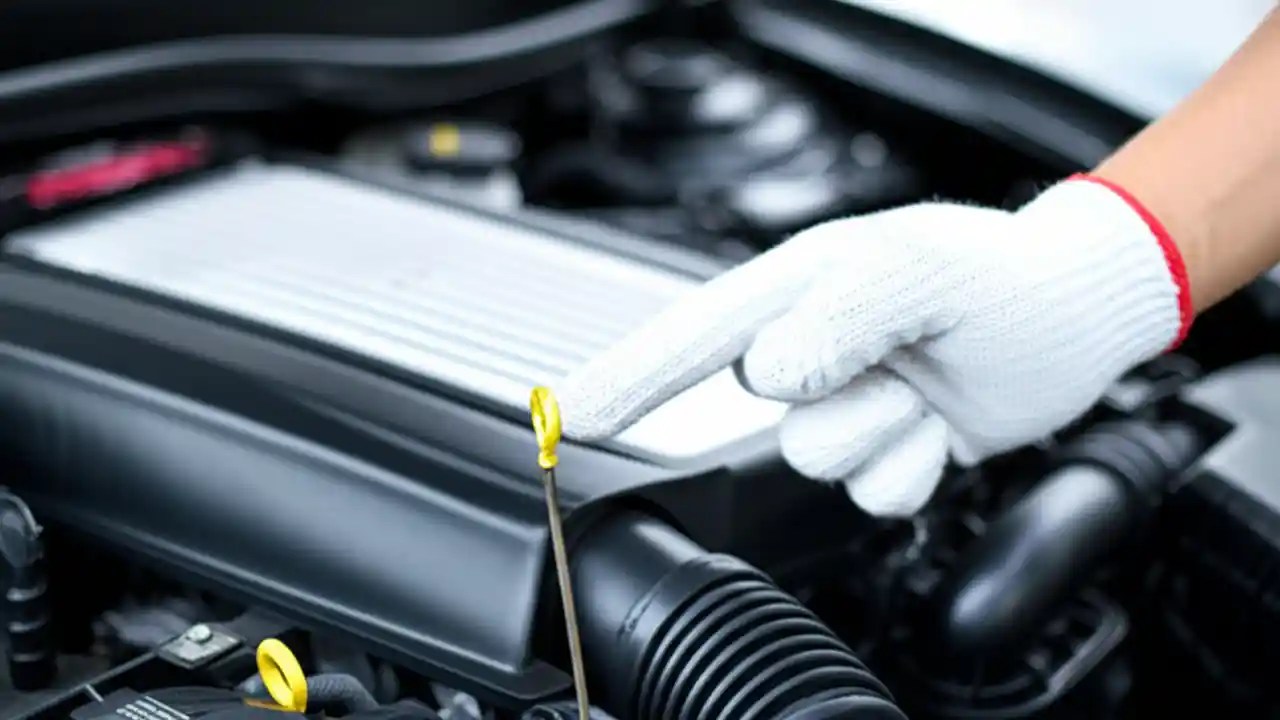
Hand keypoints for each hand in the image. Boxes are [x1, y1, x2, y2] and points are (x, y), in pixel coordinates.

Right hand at [558, 177, 1190, 515]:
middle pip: (764, 414)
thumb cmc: (995, 274)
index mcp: (796, 289)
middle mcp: (807, 350)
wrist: (1073, 320)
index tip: (569, 414)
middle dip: (840, 396)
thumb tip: (770, 371)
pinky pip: (871, 496)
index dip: (626, 377)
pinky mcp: (879, 451)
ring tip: (925, 381)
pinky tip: (941, 422)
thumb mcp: (919, 270)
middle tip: (901, 353)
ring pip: (819, 462)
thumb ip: (837, 314)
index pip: (690, 336)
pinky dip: (915, 467)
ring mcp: (842, 405)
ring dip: (887, 431)